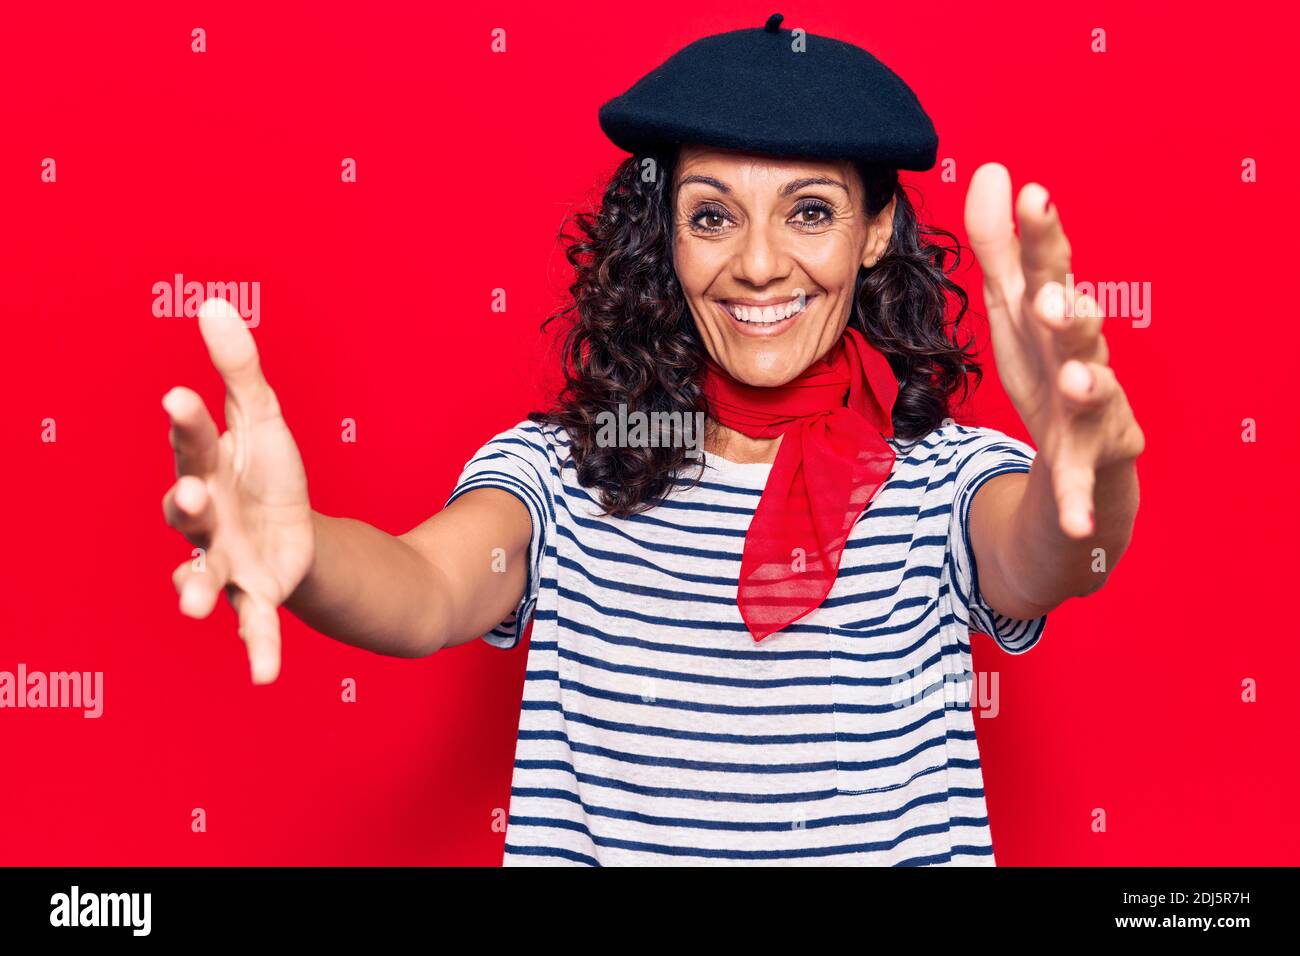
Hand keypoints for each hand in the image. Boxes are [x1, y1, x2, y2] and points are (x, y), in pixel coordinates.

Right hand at [161, 298, 313, 683]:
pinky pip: (253, 623)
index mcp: (206, 467)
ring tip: (194, 606)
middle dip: (186, 505)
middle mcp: (205, 518)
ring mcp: (226, 559)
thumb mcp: (263, 416)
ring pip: (202, 575)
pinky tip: (263, 677)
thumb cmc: (266, 471)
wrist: (293, 529)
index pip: (193, 442)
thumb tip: (214, 303)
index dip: (187, 423)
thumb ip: (240, 368)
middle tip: (190, 498)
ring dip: (197, 590)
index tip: (180, 397)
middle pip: (187, 511)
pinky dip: (258, 649)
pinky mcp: (256, 592)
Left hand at [964, 162, 1144, 538]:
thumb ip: (999, 247)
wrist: (1080, 452)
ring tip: (1075, 380)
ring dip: (1086, 386)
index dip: (1042, 236)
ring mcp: (1094, 409)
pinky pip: (1079, 481)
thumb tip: (994, 171)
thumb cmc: (1047, 364)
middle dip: (1070, 312)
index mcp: (1054, 315)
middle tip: (1054, 297)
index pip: (1049, 268)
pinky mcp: (1091, 460)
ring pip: (1095, 393)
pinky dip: (1075, 502)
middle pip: (1080, 326)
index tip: (1034, 195)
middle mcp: (1083, 354)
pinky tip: (1074, 522)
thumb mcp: (1012, 309)